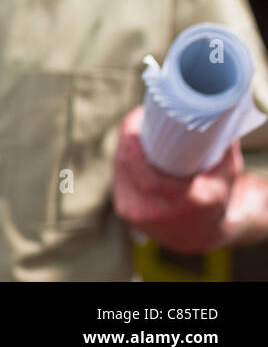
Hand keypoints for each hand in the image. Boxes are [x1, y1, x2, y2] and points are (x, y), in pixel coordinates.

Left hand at [112, 105, 240, 253]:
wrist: (204, 235)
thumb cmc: (218, 199)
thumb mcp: (226, 171)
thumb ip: (219, 145)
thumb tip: (207, 110)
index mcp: (191, 201)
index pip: (148, 166)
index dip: (135, 136)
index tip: (140, 117)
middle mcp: (160, 211)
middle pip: (129, 162)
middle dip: (131, 137)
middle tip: (139, 119)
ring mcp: (139, 214)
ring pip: (121, 169)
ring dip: (125, 147)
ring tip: (134, 131)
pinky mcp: (126, 213)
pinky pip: (118, 179)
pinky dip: (122, 162)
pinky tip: (128, 149)